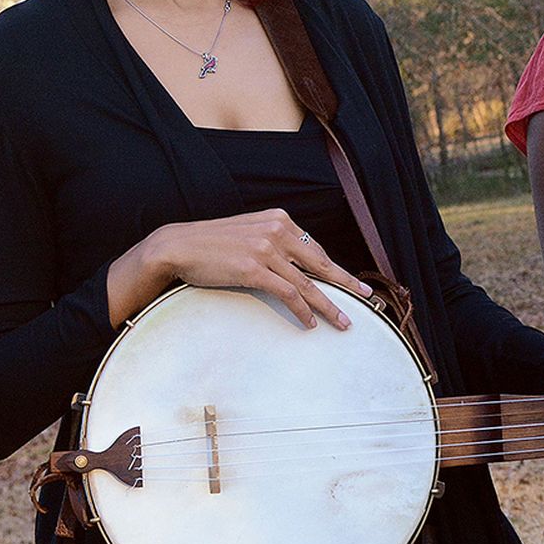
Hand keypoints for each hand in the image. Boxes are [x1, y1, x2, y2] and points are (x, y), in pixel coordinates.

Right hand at [138, 209, 372, 328]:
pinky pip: (288, 294)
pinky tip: (309, 323)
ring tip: (344, 321)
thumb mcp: (248, 233)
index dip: (332, 268)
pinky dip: (302, 310)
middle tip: (366, 297)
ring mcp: (266, 250)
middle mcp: (277, 231)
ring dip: (328, 306)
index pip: (314, 248)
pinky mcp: (254, 269)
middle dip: (346, 283)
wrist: (177, 246)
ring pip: (308, 283)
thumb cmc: (211, 243)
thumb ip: (273, 242)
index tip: (348, 282)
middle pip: (321, 263)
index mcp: (279, 220)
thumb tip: (296, 263)